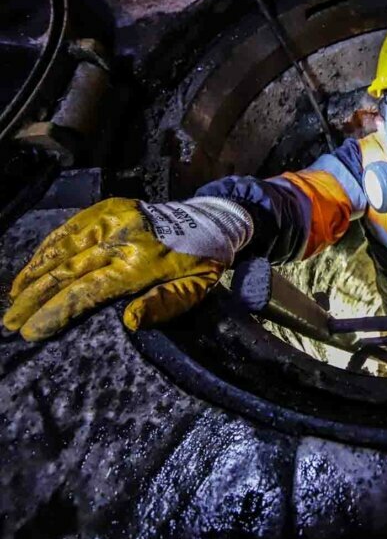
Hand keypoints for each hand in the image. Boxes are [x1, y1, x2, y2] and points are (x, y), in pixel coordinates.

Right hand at [2, 196, 252, 340]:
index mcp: (141, 262)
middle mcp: (121, 237)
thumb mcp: (195, 290)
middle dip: (34, 298)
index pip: (87, 291)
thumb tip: (129, 321)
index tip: (31, 331)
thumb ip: (164, 305)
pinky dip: (48, 247)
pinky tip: (33, 265)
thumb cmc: (202, 263)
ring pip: (62, 247)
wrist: (214, 219)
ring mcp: (113, 218)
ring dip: (34, 273)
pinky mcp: (110, 207)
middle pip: (66, 271)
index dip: (56, 312)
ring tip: (13, 297)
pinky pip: (71, 228)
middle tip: (9, 322)